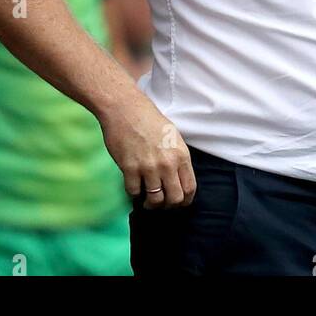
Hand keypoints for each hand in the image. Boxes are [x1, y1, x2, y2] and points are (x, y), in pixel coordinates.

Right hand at [100, 94, 195, 208]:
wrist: (125, 109)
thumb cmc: (150, 120)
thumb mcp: (173, 137)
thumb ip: (177, 158)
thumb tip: (178, 179)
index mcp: (181, 155)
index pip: (190, 188)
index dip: (185, 200)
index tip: (178, 202)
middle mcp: (167, 164)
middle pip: (174, 199)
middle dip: (168, 205)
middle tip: (161, 203)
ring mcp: (148, 167)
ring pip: (155, 200)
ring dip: (150, 203)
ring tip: (147, 199)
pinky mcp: (130, 168)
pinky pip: (134, 192)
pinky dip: (134, 193)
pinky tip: (134, 188)